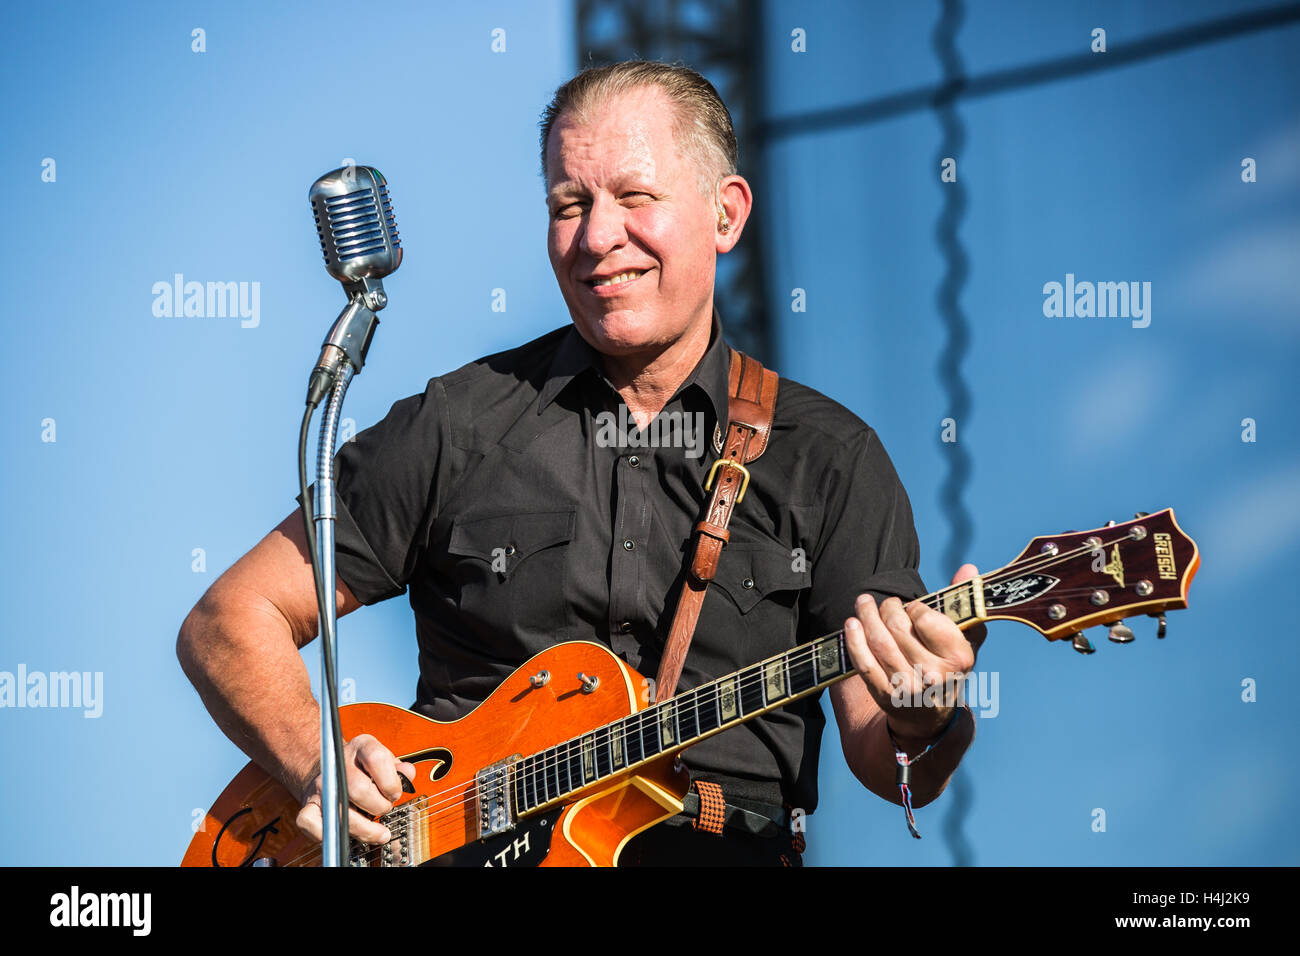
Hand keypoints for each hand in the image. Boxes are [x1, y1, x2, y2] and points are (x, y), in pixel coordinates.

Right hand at [293, 734, 417, 845]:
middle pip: (358, 788)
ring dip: (365, 828)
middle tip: (385, 808)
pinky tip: (349, 836)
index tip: (394, 793)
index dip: (390, 781)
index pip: (377, 759)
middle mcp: (338, 764)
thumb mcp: (384, 761)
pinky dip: (331, 835)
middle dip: (379, 806)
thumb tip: (407, 773)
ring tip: (379, 833)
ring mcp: (321, 785)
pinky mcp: (308, 805)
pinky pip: (313, 824)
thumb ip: (399, 769)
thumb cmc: (363, 768)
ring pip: (340, 812)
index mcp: (361, 747)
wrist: (330, 768)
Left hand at [843, 564, 986, 745]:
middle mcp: (934, 674)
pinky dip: (854, 641)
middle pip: (898, 628)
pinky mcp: (886, 695)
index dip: (914, 607)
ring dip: (866, 617)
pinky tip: (851, 624)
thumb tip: (968, 567)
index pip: (925, 618)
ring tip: (862, 603)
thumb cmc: (948, 667)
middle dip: (886, 608)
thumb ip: (964, 604)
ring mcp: (909, 687)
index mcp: (959, 658)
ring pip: (879, 642)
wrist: (932, 714)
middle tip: (884, 602)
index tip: (911, 606)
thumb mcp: (964, 639)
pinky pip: (864, 663)